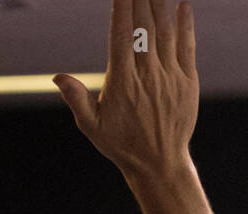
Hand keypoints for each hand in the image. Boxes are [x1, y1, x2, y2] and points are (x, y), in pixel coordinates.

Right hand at [54, 0, 196, 179]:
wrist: (160, 164)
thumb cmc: (121, 143)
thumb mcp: (91, 125)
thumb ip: (76, 99)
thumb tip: (59, 77)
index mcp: (123, 81)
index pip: (121, 35)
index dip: (121, 8)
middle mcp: (149, 76)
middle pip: (144, 28)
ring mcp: (171, 78)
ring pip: (166, 33)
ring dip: (160, 5)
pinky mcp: (188, 84)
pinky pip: (188, 48)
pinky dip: (186, 26)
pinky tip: (184, 5)